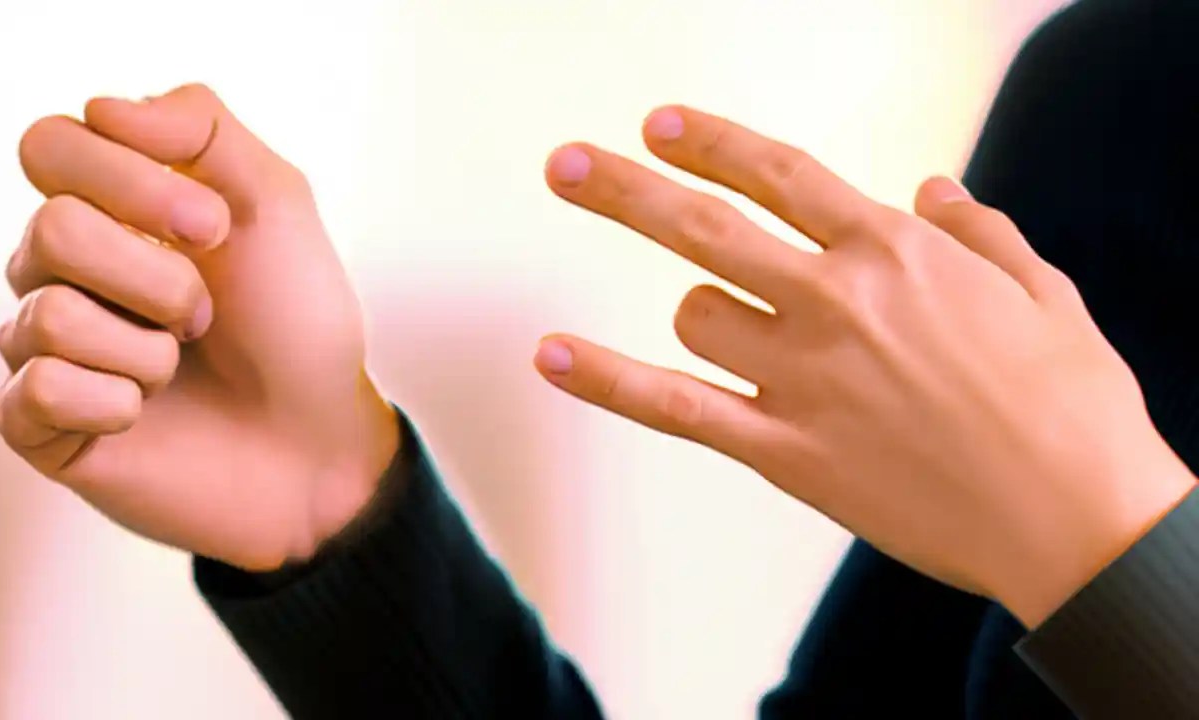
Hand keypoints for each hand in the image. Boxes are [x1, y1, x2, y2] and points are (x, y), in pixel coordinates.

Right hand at [0, 85, 398, 570]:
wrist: (318, 445)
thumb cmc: (298, 326)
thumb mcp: (277, 205)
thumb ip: (202, 131)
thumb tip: (101, 108)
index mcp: (107, 208)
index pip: (50, 146)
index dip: (131, 181)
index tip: (216, 227)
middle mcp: (61, 270)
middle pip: (53, 229)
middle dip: (160, 277)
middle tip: (208, 317)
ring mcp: (44, 347)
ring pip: (48, 315)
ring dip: (149, 349)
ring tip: (181, 369)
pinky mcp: (39, 425)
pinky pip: (37, 391)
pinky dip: (115, 404)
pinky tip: (143, 417)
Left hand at [537, 106, 1196, 626]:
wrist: (1078, 515)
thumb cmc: (1072, 402)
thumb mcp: (1042, 292)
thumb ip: (978, 232)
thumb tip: (932, 187)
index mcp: (895, 250)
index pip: (780, 174)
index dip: (713, 143)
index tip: (658, 122)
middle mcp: (836, 300)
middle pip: (705, 225)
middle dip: (627, 188)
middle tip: (565, 163)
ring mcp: (804, 374)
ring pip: (698, 317)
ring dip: (702, 316)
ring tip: (744, 337)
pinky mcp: (786, 449)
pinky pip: (673, 406)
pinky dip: (606, 379)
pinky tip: (548, 355)